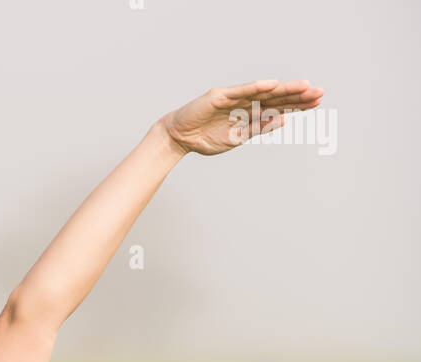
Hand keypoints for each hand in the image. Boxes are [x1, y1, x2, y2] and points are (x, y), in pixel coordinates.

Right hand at [160, 78, 323, 156]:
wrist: (180, 137)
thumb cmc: (206, 138)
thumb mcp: (236, 138)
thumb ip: (258, 128)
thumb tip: (282, 119)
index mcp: (250, 114)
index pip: (278, 107)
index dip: (297, 105)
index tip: (316, 103)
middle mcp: (245, 102)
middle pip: (275, 98)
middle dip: (297, 96)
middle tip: (319, 93)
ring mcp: (233, 98)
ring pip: (263, 93)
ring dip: (283, 90)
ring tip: (304, 87)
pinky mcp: (219, 96)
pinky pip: (240, 92)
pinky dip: (255, 88)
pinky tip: (272, 85)